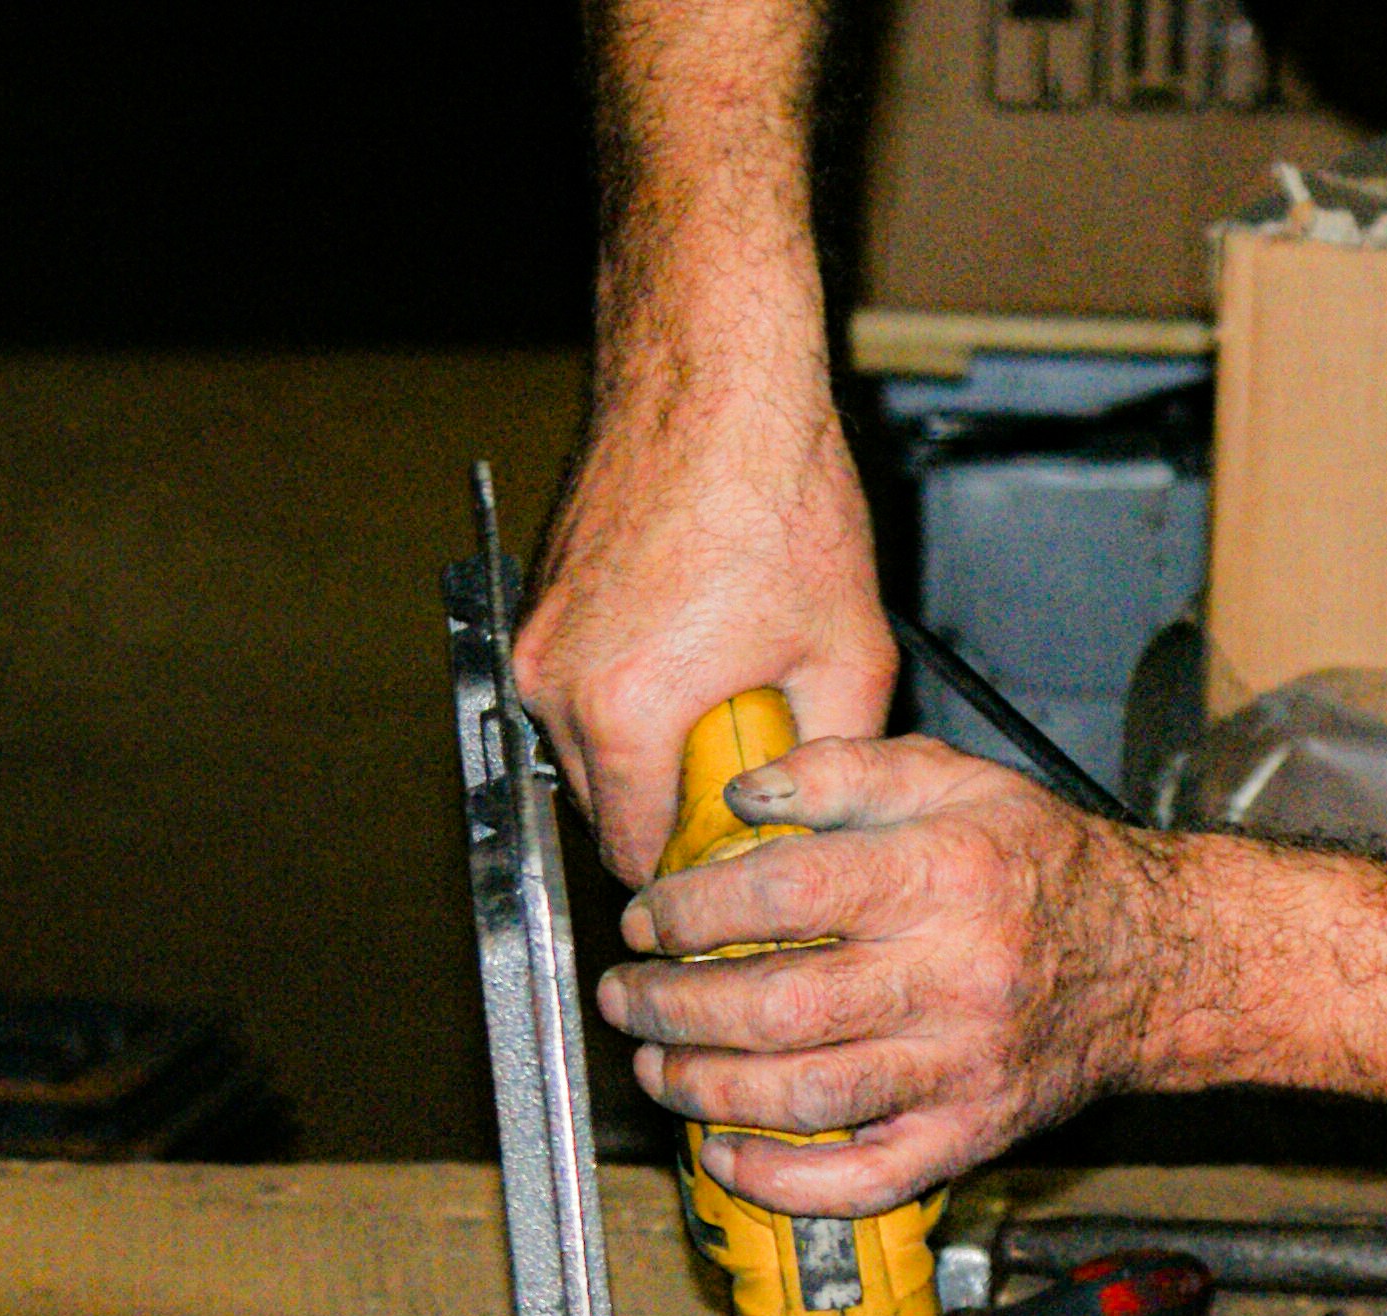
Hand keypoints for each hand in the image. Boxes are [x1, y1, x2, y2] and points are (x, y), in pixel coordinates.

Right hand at [516, 373, 892, 883]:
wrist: (715, 373)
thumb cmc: (771, 485)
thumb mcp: (846, 648)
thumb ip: (831, 755)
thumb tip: (821, 811)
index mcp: (626, 711)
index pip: (637, 856)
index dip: (696, 872)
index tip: (736, 860)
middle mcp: (559, 679)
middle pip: (606, 806)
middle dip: (674, 806)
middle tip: (746, 774)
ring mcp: (540, 636)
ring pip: (588, 745)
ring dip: (650, 745)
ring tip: (724, 694)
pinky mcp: (539, 601)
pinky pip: (579, 683)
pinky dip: (631, 688)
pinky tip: (695, 641)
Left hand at [593, 736, 1201, 1213]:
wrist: (1154, 959)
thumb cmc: (1043, 867)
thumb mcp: (953, 780)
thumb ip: (840, 771)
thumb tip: (738, 797)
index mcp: (940, 875)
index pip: (782, 893)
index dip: (690, 911)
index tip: (647, 917)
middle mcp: (952, 976)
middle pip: (778, 1006)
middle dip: (675, 1005)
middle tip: (628, 994)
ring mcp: (961, 1066)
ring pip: (806, 1096)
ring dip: (707, 1088)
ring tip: (658, 1064)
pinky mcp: (970, 1133)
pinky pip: (864, 1180)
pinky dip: (781, 1181)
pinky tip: (725, 1156)